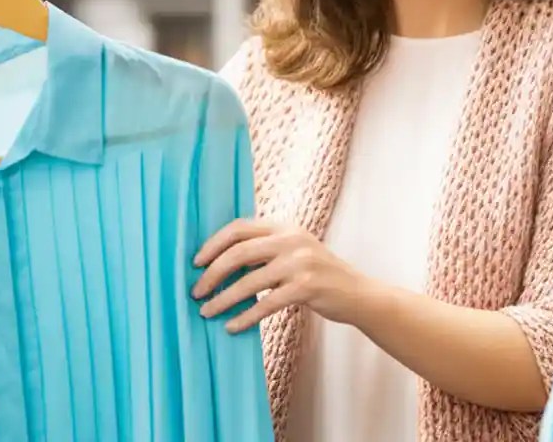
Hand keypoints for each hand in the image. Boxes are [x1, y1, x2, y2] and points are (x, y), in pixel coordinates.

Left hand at [191, 219, 375, 333]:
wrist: (357, 294)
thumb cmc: (319, 276)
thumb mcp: (294, 253)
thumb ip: (264, 251)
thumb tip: (218, 265)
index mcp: (285, 226)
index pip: (239, 228)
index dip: (213, 244)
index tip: (195, 263)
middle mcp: (292, 239)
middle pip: (239, 252)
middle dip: (212, 274)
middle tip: (196, 292)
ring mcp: (301, 262)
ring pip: (249, 281)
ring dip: (223, 299)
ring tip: (207, 312)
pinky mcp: (306, 287)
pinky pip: (266, 303)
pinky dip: (245, 316)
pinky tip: (232, 326)